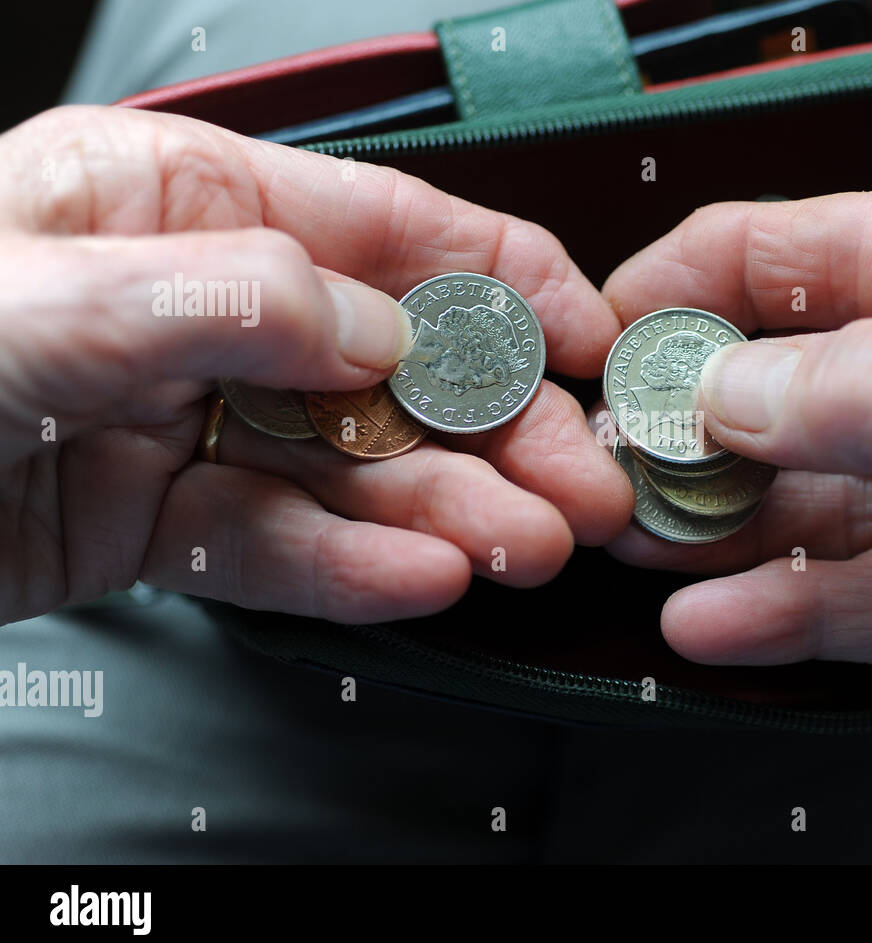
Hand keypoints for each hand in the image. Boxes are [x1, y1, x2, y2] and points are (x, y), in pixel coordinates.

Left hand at [0, 106, 630, 625]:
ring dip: (445, 511)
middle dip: (496, 426)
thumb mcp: (27, 298)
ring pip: (346, 468)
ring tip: (519, 546)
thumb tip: (376, 332)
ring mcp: (180, 422)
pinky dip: (349, 572)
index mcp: (175, 206)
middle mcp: (197, 311)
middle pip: (390, 366)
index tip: (589, 338)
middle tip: (581, 486)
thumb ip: (218, 298)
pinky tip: (417, 581)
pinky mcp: (152, 522)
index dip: (502, 279)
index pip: (383, 228)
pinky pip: (274, 547)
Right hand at [602, 191, 871, 862]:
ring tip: (649, 539)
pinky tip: (722, 622)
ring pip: (846, 501)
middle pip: (839, 384)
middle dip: (725, 419)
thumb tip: (736, 383)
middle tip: (631, 446)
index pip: (861, 250)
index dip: (732, 273)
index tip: (635, 310)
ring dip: (741, 525)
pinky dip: (795, 611)